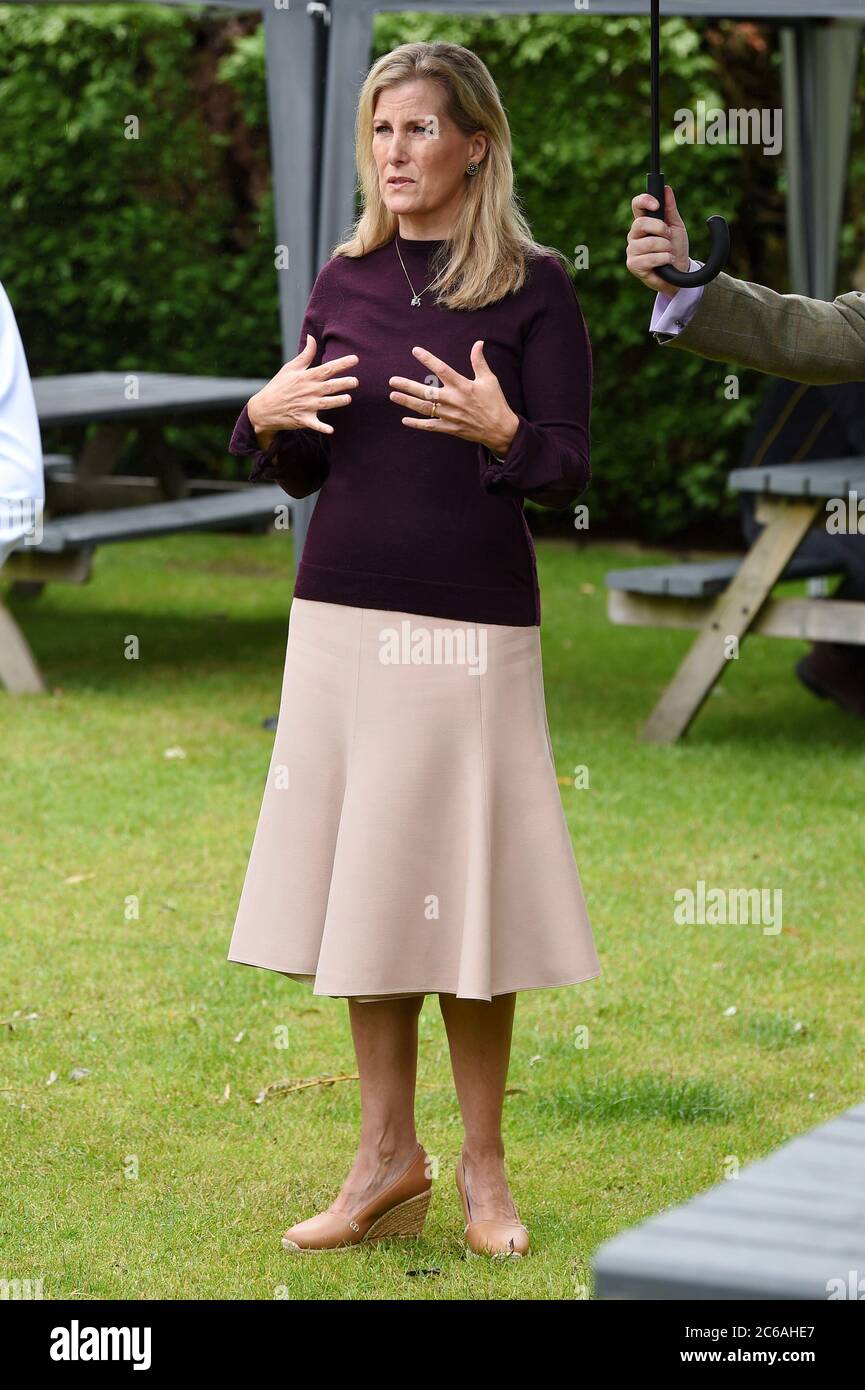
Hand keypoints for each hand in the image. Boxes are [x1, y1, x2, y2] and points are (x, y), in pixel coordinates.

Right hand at [247, 335, 358, 445]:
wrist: (264, 408)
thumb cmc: (279, 386)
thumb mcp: (290, 368)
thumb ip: (305, 355)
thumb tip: (312, 338)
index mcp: (306, 377)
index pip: (327, 368)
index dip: (342, 363)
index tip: (355, 359)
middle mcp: (309, 391)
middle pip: (330, 386)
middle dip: (343, 383)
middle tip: (356, 381)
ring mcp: (306, 406)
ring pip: (326, 404)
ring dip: (337, 402)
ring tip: (349, 398)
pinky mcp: (303, 419)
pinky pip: (315, 424)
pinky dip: (322, 428)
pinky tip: (331, 430)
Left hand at [389, 341, 518, 455]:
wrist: (499, 429)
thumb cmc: (495, 402)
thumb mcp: (489, 379)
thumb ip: (479, 361)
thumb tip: (478, 343)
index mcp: (462, 386)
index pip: (441, 369)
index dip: (428, 359)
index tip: (415, 351)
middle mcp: (453, 400)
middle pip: (425, 392)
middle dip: (407, 385)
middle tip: (392, 380)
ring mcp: (449, 415)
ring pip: (423, 408)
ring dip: (407, 402)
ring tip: (393, 395)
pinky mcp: (449, 428)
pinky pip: (430, 426)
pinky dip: (417, 424)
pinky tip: (404, 420)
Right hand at [627, 184, 690, 297]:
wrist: (679, 273)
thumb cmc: (676, 249)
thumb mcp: (676, 227)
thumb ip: (670, 209)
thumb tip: (667, 189)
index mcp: (643, 222)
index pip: (637, 205)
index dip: (645, 200)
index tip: (656, 205)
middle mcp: (634, 235)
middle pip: (641, 223)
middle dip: (660, 228)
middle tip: (668, 236)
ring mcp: (632, 250)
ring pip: (648, 242)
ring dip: (665, 247)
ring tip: (669, 253)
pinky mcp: (633, 265)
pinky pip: (650, 258)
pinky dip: (663, 259)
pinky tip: (666, 262)